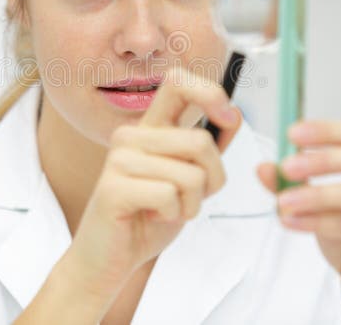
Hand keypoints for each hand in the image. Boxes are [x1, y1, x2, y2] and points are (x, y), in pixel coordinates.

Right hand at [66, 67, 241, 299]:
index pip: (178, 82)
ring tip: (167, 211)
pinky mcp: (113, 188)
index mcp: (149, 128)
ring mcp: (119, 160)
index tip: (228, 117)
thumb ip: (206, 150)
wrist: (107, 259)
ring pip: (191, 174)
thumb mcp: (187, 180)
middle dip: (212, 179)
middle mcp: (131, 136)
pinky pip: (169, 195)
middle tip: (189, 198)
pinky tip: (152, 217)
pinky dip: (173, 215)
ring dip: (191, 204)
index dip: (210, 92)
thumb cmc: (148, 217)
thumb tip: (232, 115)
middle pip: (200, 141)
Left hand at [257, 120, 340, 323]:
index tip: (291, 133)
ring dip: (317, 194)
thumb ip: (294, 180)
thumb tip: (264, 167)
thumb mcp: (318, 198)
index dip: (327, 131)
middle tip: (286, 166)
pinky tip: (291, 221)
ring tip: (283, 200)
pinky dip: (318, 221)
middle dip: (323, 160)